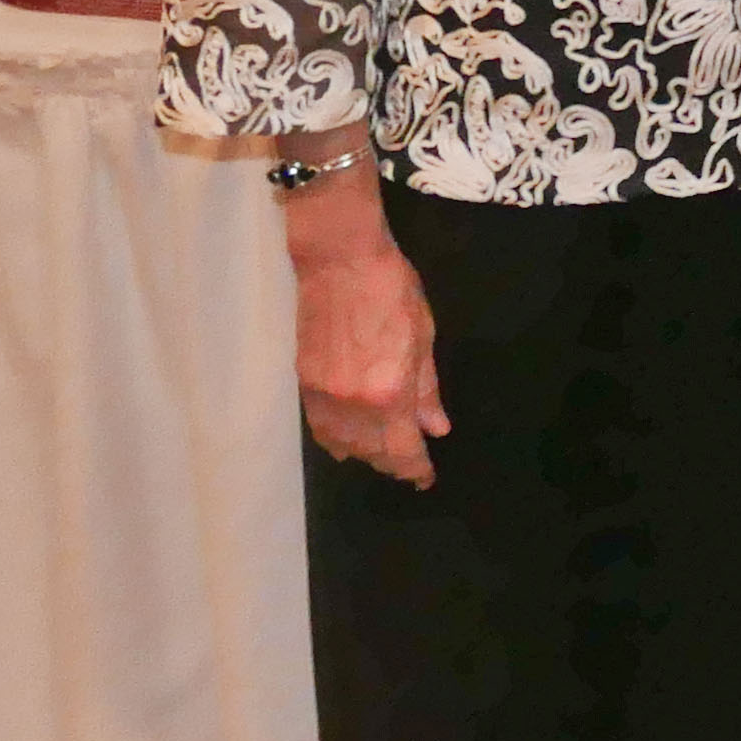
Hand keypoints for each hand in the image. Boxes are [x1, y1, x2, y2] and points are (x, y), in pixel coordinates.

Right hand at [285, 176, 447, 487]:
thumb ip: (427, 389)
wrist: (339, 262)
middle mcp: (351, 403)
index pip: (402, 449)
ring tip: (381, 457)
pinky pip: (319, 427)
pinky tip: (345, 441)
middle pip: (370, 452)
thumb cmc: (393, 290)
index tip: (425, 479)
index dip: (415, 469)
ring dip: (362, 456)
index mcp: (388, 392)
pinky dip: (335, 439)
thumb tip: (436, 427)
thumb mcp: (424, 337)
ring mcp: (322, 395)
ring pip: (341, 444)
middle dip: (391, 464)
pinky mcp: (304, 382)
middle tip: (408, 467)